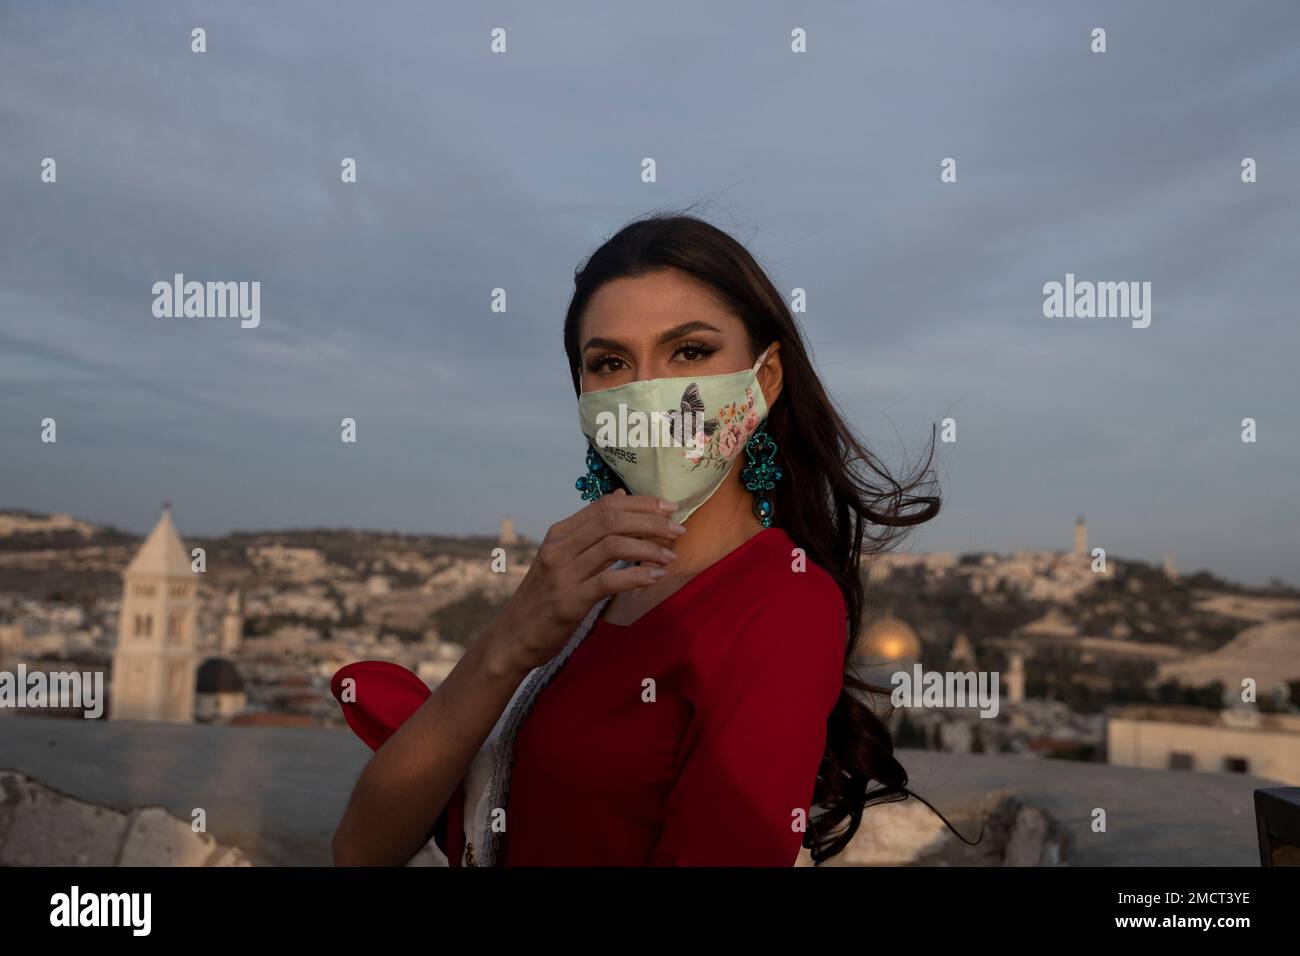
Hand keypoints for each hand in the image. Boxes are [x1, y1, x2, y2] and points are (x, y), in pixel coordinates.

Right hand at [483, 490, 684, 674]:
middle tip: (677, 529)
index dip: (640, 503)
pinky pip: (610, 581)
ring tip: (670, 556)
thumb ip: (590, 529)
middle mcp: (559, 548)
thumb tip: (618, 496)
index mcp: (559, 534)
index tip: (668, 507)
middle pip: (611, 521)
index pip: (604, 506)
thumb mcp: (562, 556)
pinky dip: (637, 576)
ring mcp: (564, 574)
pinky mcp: (571, 601)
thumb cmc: (544, 596)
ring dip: (649, 548)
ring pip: (614, 546)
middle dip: (650, 521)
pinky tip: (655, 577)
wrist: (514, 636)